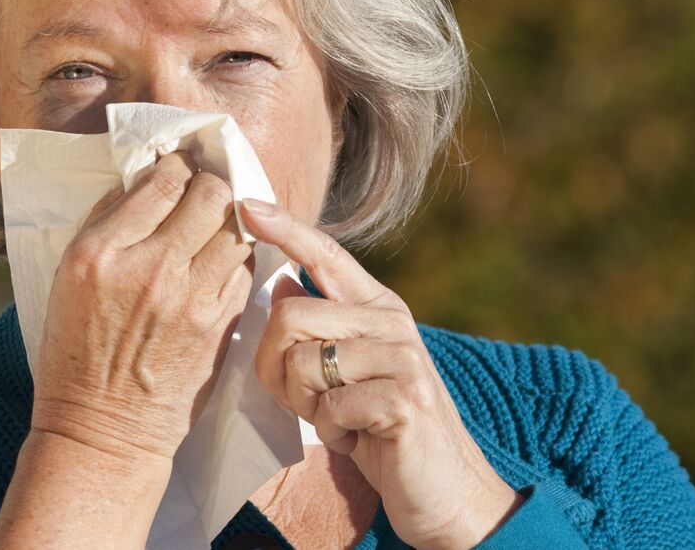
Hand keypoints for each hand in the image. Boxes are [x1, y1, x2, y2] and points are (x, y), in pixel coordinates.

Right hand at [30, 151, 254, 467]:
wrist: (104, 427)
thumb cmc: (78, 350)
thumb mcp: (68, 276)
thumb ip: (108, 220)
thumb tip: (148, 177)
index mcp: (101, 252)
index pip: (163, 180)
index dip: (179, 164)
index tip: (180, 166)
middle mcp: (151, 269)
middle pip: (211, 193)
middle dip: (211, 181)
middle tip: (203, 188)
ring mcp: (192, 297)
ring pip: (238, 225)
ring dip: (231, 214)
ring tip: (217, 219)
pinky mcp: (221, 321)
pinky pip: (245, 264)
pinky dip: (236, 252)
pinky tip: (221, 256)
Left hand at [243, 198, 524, 549]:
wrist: (445, 490)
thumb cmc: (383, 427)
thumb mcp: (347, 371)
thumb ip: (319, 327)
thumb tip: (280, 282)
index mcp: (376, 306)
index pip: (326, 253)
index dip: (285, 227)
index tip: (248, 205)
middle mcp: (391, 320)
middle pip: (291, 315)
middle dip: (275, 369)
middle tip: (303, 399)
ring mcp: (401, 357)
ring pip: (303, 363)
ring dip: (305, 406)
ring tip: (337, 420)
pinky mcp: (404, 398)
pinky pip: (328, 406)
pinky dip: (329, 432)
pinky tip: (357, 439)